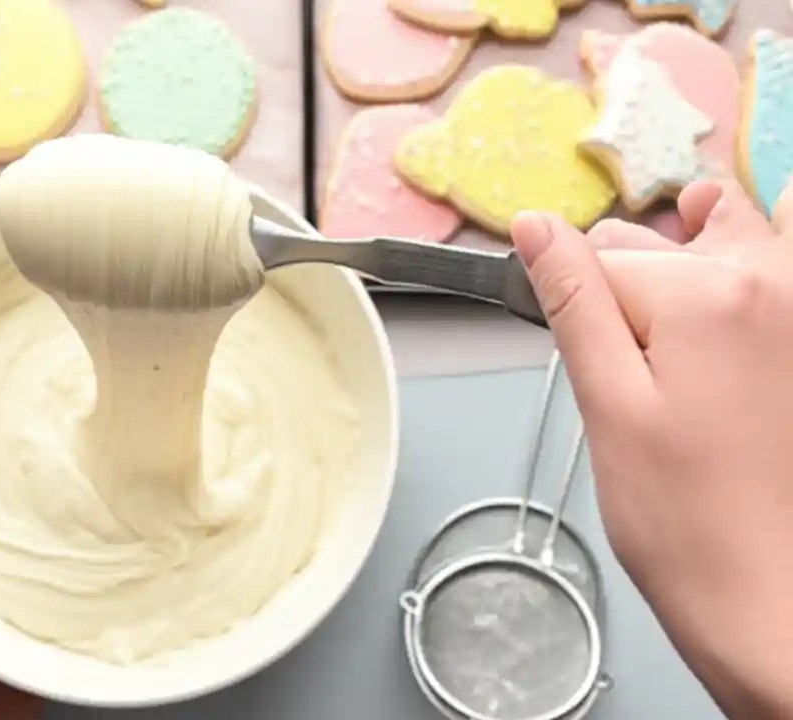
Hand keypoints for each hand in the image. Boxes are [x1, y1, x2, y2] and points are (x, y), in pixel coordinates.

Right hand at [510, 181, 792, 718]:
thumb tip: (537, 227)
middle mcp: (775, 282)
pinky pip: (783, 264)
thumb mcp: (608, 407)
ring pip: (732, 236)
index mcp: (708, 294)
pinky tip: (737, 293)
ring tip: (677, 322)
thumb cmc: (689, 524)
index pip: (606, 258)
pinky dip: (759, 261)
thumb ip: (573, 303)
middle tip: (629, 368)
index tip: (579, 353)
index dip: (574, 299)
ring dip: (696, 254)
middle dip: (633, 287)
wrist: (778, 599)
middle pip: (667, 244)